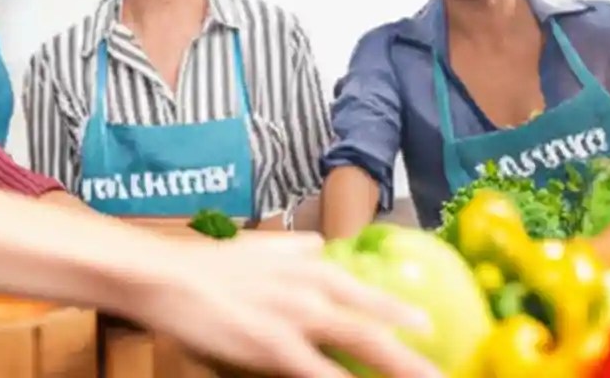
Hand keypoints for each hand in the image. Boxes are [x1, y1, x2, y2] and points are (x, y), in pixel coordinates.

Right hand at [136, 232, 443, 377]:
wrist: (169, 275)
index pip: (366, 293)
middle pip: (375, 326)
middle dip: (411, 355)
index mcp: (310, 268)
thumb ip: (296, 248)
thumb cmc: (210, 264)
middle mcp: (313, 291)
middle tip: (441, 374)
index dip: (399, 311)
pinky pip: (320, 374)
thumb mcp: (261, 246)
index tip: (427, 325)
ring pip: (361, 347)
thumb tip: (321, 245)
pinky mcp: (273, 346)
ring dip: (394, 367)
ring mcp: (296, 319)